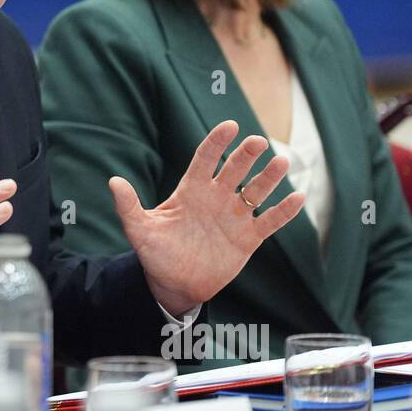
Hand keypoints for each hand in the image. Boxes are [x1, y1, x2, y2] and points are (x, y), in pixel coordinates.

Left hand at [111, 120, 304, 316]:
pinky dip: (284, 211)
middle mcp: (216, 198)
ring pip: (256, 191)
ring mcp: (234, 217)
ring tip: (281, 162)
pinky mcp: (248, 238)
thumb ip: (128, 206)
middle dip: (246, 156)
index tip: (230, 126)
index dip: (217, 143)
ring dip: (269, 178)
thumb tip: (113, 181)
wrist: (174, 284)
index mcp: (191, 191)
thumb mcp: (139, 230)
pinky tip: (298, 197)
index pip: (205, 159)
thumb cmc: (156, 254)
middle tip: (258, 142)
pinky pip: (270, 222)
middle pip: (235, 170)